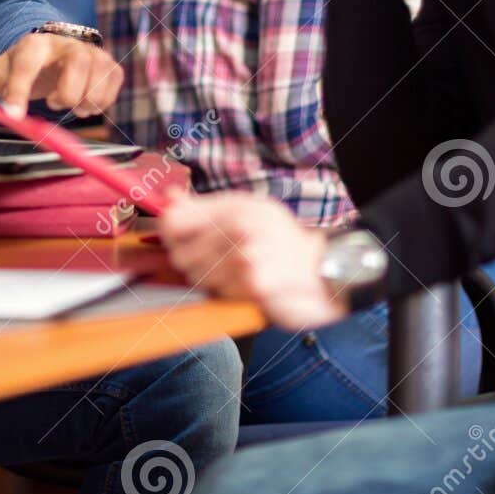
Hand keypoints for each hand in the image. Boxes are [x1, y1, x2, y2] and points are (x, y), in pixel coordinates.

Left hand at [0, 33, 122, 117]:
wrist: (50, 54)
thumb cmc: (26, 67)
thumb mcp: (3, 75)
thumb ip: (4, 90)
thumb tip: (12, 113)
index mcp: (34, 45)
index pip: (28, 63)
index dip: (20, 90)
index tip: (15, 115)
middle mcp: (66, 43)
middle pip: (79, 61)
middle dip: (68, 93)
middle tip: (53, 103)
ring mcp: (91, 51)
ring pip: (101, 71)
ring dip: (87, 99)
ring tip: (72, 107)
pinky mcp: (107, 62)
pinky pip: (114, 80)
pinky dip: (103, 101)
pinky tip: (86, 105)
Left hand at [158, 193, 348, 328]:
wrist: (325, 269)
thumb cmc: (282, 241)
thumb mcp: (248, 212)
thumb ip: (204, 208)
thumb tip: (169, 199)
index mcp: (235, 207)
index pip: (173, 221)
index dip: (170, 234)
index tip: (181, 240)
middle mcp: (239, 226)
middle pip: (180, 255)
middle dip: (193, 263)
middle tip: (219, 261)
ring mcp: (246, 256)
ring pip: (198, 278)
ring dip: (212, 281)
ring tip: (237, 272)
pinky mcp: (253, 284)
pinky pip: (218, 294)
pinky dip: (228, 294)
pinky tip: (248, 286)